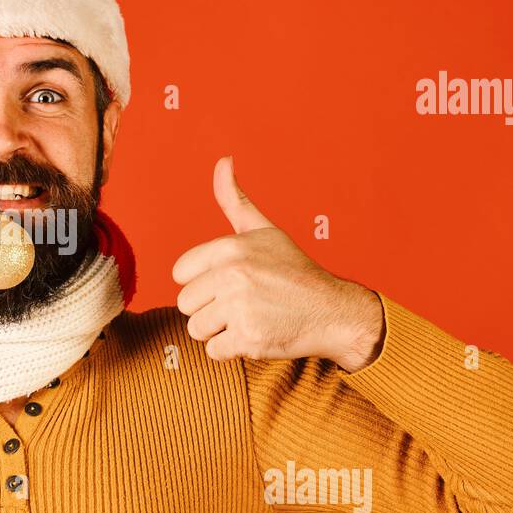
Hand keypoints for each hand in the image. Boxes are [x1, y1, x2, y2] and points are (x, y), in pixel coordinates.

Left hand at [171, 156, 384, 371]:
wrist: (332, 311)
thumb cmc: (294, 272)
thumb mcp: (264, 231)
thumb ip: (234, 200)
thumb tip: (222, 160)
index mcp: (231, 247)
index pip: (180, 273)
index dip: (201, 281)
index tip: (227, 282)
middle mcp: (234, 275)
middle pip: (185, 303)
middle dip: (208, 309)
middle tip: (241, 304)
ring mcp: (241, 308)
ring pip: (196, 329)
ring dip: (218, 331)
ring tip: (248, 318)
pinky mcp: (249, 339)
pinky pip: (214, 351)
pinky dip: (232, 350)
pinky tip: (255, 334)